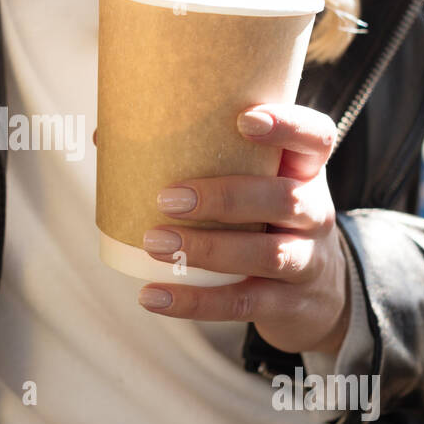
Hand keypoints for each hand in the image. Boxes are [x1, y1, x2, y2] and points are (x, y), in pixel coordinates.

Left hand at [136, 103, 350, 356]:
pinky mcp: (287, 304)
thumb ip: (200, 159)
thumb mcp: (255, 186)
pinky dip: (194, 302)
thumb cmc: (266, 221)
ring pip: (267, 254)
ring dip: (207, 249)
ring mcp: (307, 262)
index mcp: (305, 172)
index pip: (315, 138)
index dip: (287, 125)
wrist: (319, 297)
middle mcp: (314, 213)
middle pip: (284, 199)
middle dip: (225, 197)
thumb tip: (105, 136)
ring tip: (154, 244)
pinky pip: (242, 302)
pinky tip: (154, 296)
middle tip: (167, 198)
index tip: (243, 119)